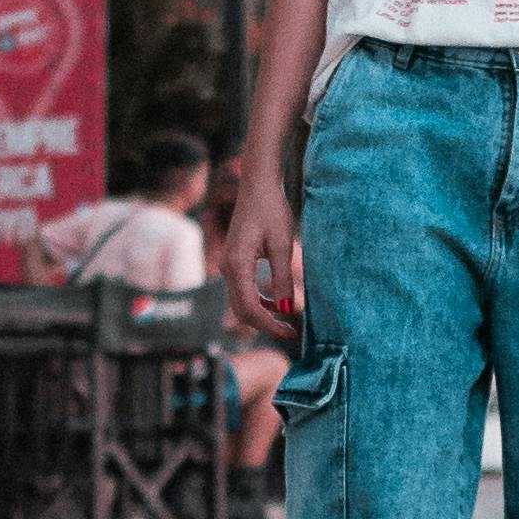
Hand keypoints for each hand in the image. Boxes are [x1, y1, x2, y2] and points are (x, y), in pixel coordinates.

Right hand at [221, 163, 302, 337]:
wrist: (258, 185)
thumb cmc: (272, 210)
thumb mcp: (283, 244)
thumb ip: (282, 278)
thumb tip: (284, 310)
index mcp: (237, 265)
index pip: (249, 309)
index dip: (270, 325)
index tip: (290, 333)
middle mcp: (227, 268)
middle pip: (241, 310)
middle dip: (265, 325)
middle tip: (291, 332)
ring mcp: (228, 265)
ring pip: (240, 302)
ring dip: (261, 314)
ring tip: (286, 321)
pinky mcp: (234, 261)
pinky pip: (242, 290)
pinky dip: (257, 301)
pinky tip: (275, 302)